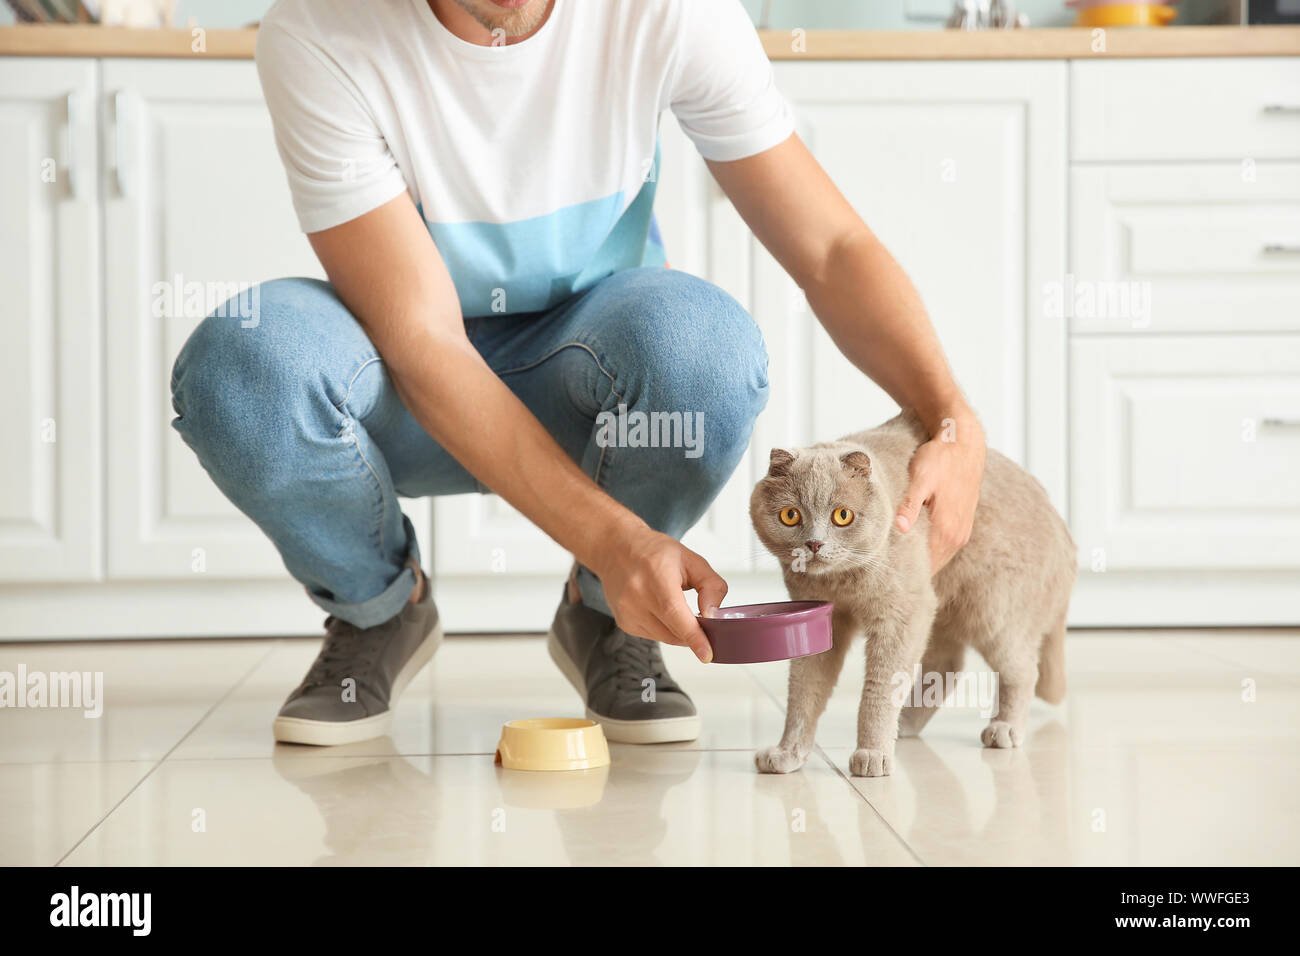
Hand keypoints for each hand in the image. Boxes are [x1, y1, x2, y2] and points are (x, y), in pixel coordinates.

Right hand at [590, 525, 727, 662]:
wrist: (616, 549)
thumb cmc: (653, 552)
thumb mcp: (691, 559)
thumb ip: (711, 585)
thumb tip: (713, 614)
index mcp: (655, 574)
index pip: (674, 611)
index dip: (693, 636)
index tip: (706, 654)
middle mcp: (636, 594)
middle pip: (672, 630)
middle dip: (694, 634)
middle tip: (704, 621)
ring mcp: (627, 611)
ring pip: (665, 638)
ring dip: (680, 632)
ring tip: (679, 607)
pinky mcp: (624, 623)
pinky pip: (654, 636)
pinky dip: (665, 630)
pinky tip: (662, 610)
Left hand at [894, 413, 985, 573]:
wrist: (965, 444)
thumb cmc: (940, 458)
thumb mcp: (921, 478)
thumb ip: (910, 505)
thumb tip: (900, 528)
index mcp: (946, 530)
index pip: (922, 565)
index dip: (901, 570)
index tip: (880, 571)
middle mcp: (956, 538)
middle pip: (929, 566)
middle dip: (908, 567)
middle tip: (881, 567)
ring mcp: (961, 533)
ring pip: (937, 558)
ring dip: (918, 558)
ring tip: (893, 556)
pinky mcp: (962, 526)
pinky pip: (943, 547)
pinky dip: (928, 548)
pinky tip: (911, 542)